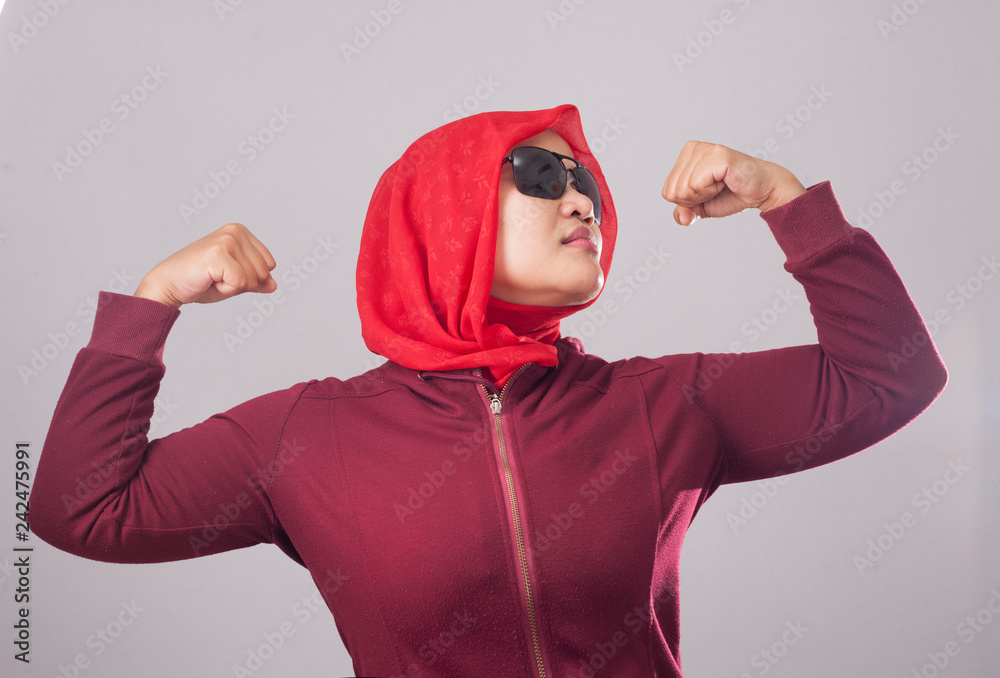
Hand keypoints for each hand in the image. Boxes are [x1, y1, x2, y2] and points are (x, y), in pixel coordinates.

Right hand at [133, 223, 276, 308]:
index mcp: (240, 232)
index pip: (269, 264)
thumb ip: (256, 281)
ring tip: (212, 278)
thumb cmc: (200, 281)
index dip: (251, 278)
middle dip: (243, 284)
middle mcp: (235, 231)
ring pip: (253, 279)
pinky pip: (240, 283)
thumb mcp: (235, 281)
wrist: (168, 284)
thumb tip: (274, 285)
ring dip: (233, 287)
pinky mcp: (219, 254)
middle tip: (216, 277)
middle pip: (263, 272)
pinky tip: (208, 280)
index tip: (225, 273)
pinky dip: (225, 290)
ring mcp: (226, 241)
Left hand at [661, 141, 806, 225]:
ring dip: (704, 195)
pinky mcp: (716, 155)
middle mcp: (692, 148)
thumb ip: (685, 213)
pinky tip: (725, 181)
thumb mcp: (701, 207)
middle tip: (716, 188)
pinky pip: (696, 185)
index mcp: (685, 156)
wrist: (761, 191)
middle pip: (673, 192)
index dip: (688, 201)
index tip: (708, 191)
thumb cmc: (732, 194)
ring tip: (721, 184)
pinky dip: (711, 191)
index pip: (667, 192)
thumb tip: (681, 218)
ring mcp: (704, 150)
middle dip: (695, 199)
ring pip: (683, 189)